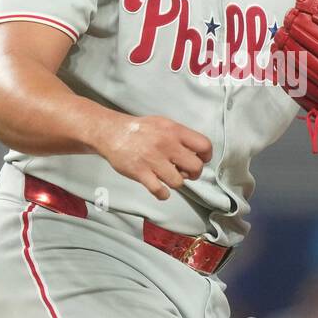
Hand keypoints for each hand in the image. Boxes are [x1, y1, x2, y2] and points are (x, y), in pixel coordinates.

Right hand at [98, 114, 212, 200]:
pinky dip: (162, 194)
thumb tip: (197, 151)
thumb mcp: (164, 123)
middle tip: (186, 172)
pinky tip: (161, 189)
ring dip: (176, 183)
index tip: (200, 160)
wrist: (112, 133)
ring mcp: (153, 160)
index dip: (206, 156)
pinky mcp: (141, 173)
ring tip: (169, 177)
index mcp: (174, 131)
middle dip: (194, 174)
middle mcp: (166, 144)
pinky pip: (159, 191)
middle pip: (196, 167)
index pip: (204, 145)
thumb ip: (181, 136)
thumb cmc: (139, 130)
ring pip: (179, 182)